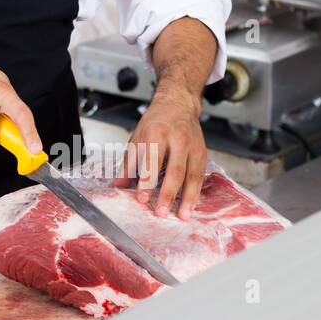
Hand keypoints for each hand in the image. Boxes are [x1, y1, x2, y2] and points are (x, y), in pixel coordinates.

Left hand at [123, 89, 206, 218]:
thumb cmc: (156, 121)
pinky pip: (200, 176)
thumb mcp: (137, 137)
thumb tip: (118, 185)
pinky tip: (192, 205)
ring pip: (192, 176)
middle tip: (162, 212)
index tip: (142, 198)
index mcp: (157, 133)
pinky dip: (196, 192)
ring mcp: (193, 146)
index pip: (152, 161)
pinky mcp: (202, 153)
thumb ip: (129, 163)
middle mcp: (178, 139)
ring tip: (182, 215)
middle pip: (175, 170)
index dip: (147, 181)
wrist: (178, 104)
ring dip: (187, 198)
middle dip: (168, 193)